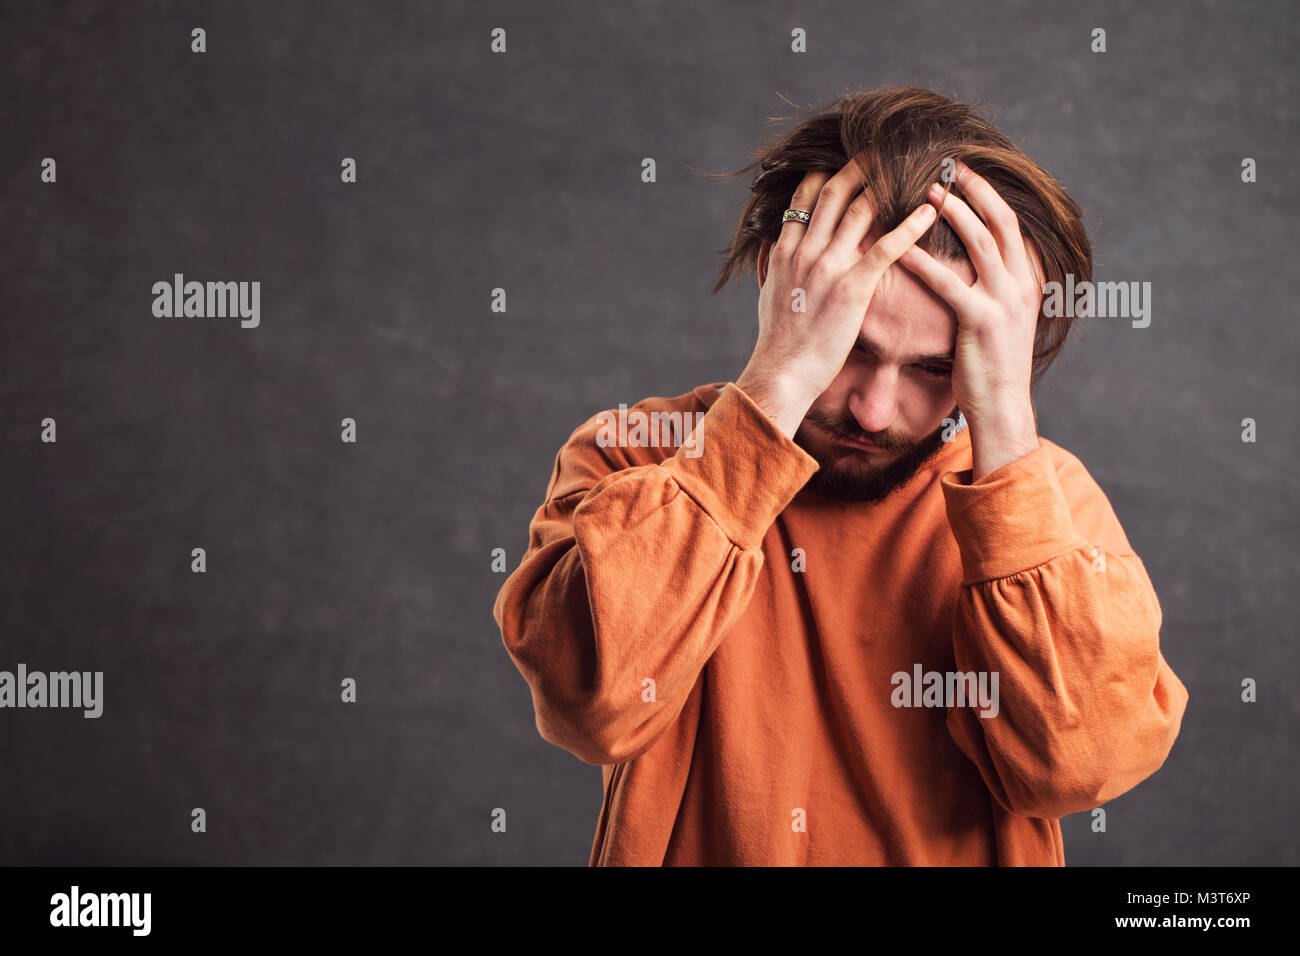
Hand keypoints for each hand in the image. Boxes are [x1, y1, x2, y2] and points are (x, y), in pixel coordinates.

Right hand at [737, 161, 938, 436]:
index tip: (848, 158)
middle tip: (886, 148)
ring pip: (862, 209)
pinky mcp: (852, 287)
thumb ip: (776, 265)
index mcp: (785, 250)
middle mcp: (805, 250)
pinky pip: (887, 246)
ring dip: (890, 184)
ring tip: (914, 166)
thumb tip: (778, 249)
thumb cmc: (779, 342)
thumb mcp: (769, 294)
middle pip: (836, 190)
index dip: (829, 171)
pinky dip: (911, 223)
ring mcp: (828, 266)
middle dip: (863, 165)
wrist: (781, 373)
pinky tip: (931, 208)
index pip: (806, 195)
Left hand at [897, 160, 1043, 478]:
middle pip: (1000, 220)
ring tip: (927, 191)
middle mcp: (1022, 284)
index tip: (964, 171)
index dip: (988, 193)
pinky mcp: (982, 320)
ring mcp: (1005, 301)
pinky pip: (949, 282)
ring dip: (953, 212)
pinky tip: (902, 246)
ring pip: (981, 242)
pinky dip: (925, 261)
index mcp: (1027, 279)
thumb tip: (971, 259)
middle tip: (946, 165)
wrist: (1001, 406)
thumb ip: (992, 285)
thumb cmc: (992, 363)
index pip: (1010, 223)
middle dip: (974, 189)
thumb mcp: (999, 316)